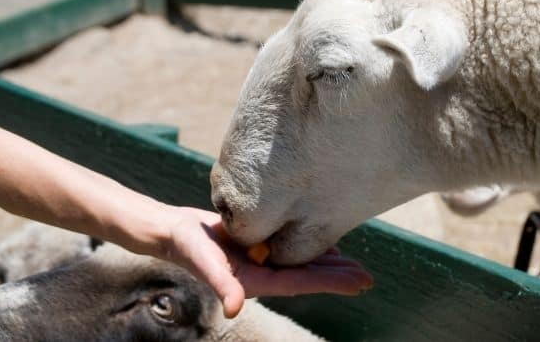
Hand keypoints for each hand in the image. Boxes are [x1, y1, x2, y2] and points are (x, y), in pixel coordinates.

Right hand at [158, 207, 372, 317]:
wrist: (171, 231)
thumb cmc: (187, 246)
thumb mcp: (204, 261)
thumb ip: (221, 284)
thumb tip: (236, 309)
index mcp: (257, 280)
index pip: (303, 283)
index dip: (332, 283)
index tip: (360, 282)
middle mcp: (264, 272)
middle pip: (308, 275)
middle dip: (337, 277)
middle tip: (368, 278)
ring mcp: (262, 259)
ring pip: (303, 262)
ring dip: (327, 264)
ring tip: (354, 265)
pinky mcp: (258, 244)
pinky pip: (291, 247)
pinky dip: (310, 246)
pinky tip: (326, 244)